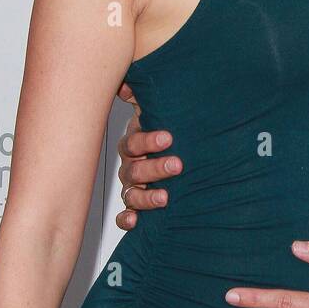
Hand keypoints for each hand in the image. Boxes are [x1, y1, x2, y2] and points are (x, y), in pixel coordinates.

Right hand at [115, 81, 182, 229]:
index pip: (134, 142)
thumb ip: (145, 97)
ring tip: (165, 197)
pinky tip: (135, 222)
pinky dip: (127, 219)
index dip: (148, 141)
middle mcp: (131, 166)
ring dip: (145, 196)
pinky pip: (126, 215)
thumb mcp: (160, 112)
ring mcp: (134, 186)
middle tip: (177, 165)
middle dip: (155, 168)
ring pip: (131, 193)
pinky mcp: (139, 207)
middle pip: (134, 169)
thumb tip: (126, 85)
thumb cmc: (171, 130)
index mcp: (135, 143)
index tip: (168, 138)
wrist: (182, 151)